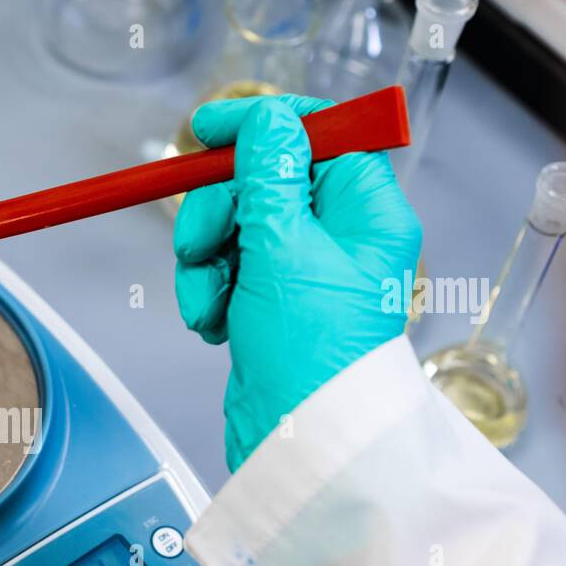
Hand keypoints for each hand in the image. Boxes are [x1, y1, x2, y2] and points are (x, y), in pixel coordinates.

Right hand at [174, 94, 421, 470]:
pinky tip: (211, 322)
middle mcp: (340, 239)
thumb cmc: (311, 355)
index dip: (261, 127)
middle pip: (263, 182)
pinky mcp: (270, 304)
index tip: (207, 130)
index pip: (318, 137)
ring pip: (235, 228)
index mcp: (368, 215)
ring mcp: (302, 273)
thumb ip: (269, 176)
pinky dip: (208, 290)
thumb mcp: (285, 249)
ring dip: (205, 259)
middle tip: (197, 244)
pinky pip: (225, 270)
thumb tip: (266, 122)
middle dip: (218, 212)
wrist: (297, 442)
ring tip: (206, 301)